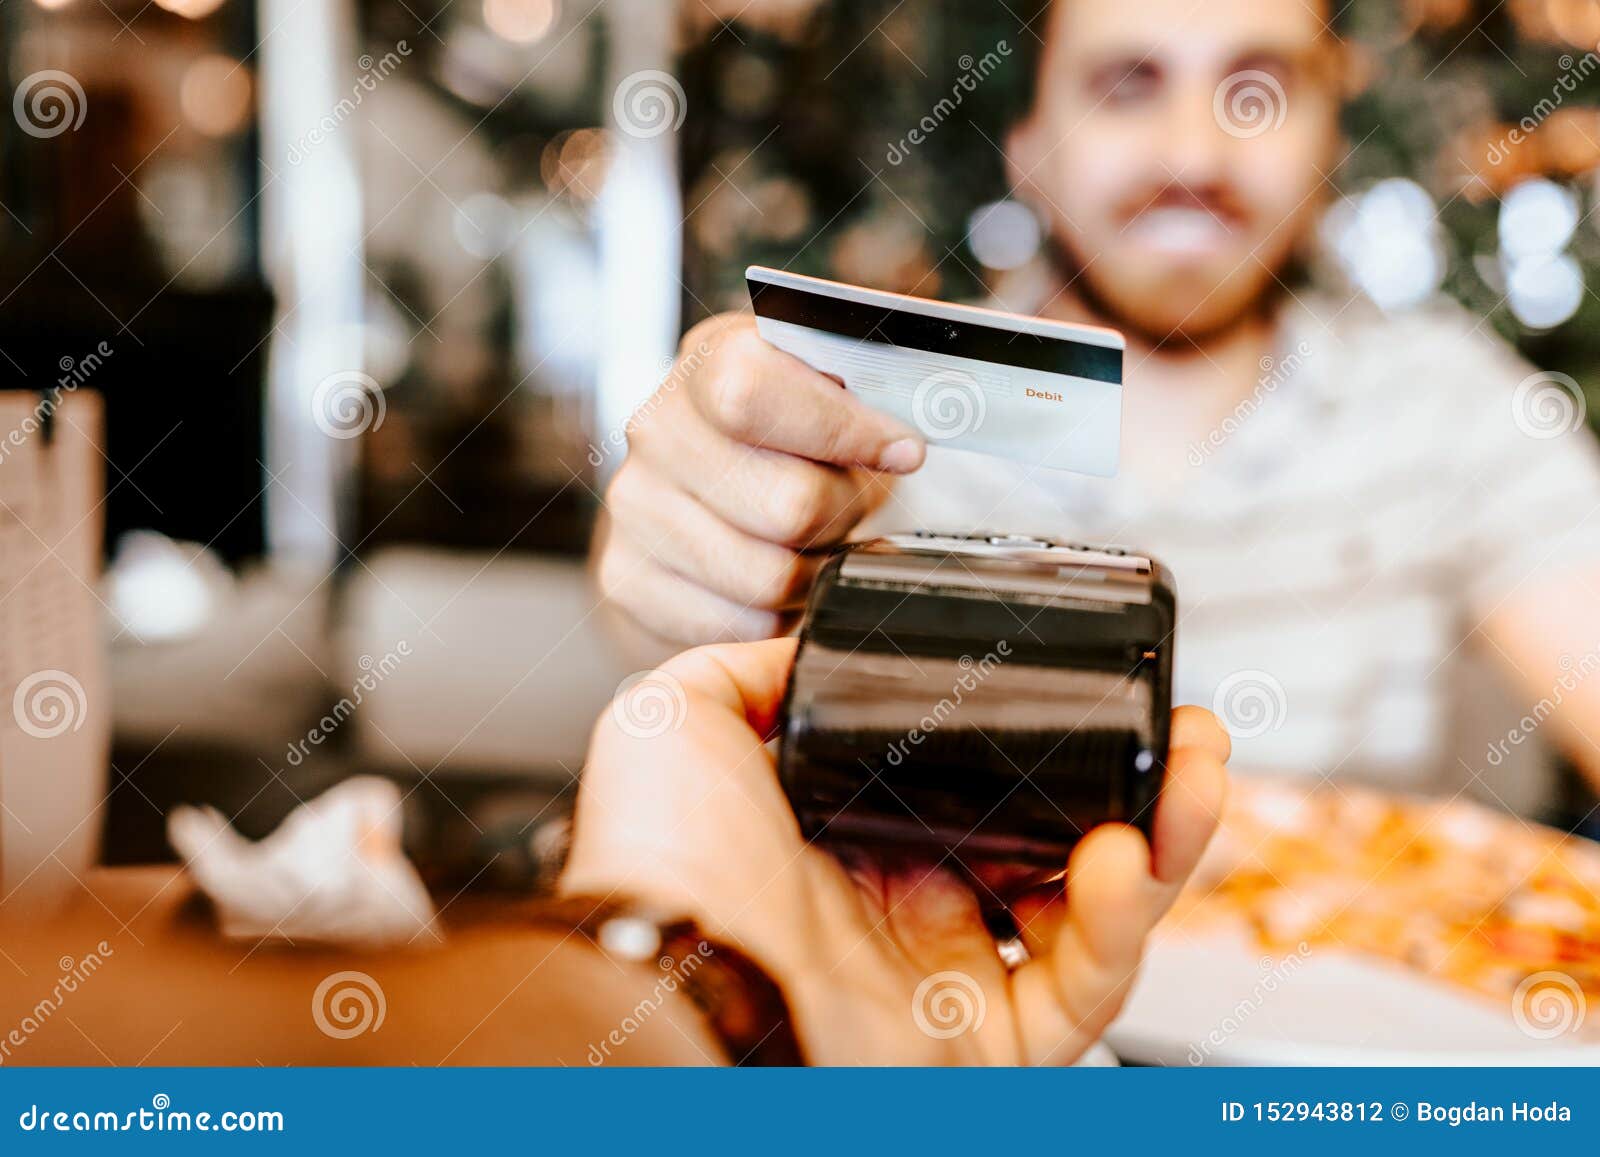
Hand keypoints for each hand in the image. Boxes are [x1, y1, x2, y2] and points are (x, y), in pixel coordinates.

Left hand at [563, 638, 1230, 1065]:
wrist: (669, 980)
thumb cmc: (657, 868)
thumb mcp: (676, 719)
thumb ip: (747, 669)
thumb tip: (805, 642)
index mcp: (854, 837)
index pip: (983, 786)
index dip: (1052, 740)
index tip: (1100, 685)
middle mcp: (909, 911)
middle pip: (1061, 847)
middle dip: (1140, 786)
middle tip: (1187, 734)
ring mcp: (952, 982)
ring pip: (1096, 918)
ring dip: (1164, 845)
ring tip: (1194, 772)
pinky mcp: (986, 1050)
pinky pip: (1086, 993)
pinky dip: (1121, 925)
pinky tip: (1124, 854)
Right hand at [594, 314, 925, 648]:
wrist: (698, 500)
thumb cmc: (789, 444)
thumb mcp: (833, 393)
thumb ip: (881, 393)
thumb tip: (917, 441)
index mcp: (711, 360)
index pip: (751, 392)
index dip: (842, 430)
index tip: (905, 452)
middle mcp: (658, 428)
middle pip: (785, 503)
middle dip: (845, 518)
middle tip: (854, 513)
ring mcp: (635, 506)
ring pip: (767, 575)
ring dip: (816, 573)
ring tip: (818, 549)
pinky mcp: (629, 580)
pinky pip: (738, 622)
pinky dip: (777, 617)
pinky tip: (780, 586)